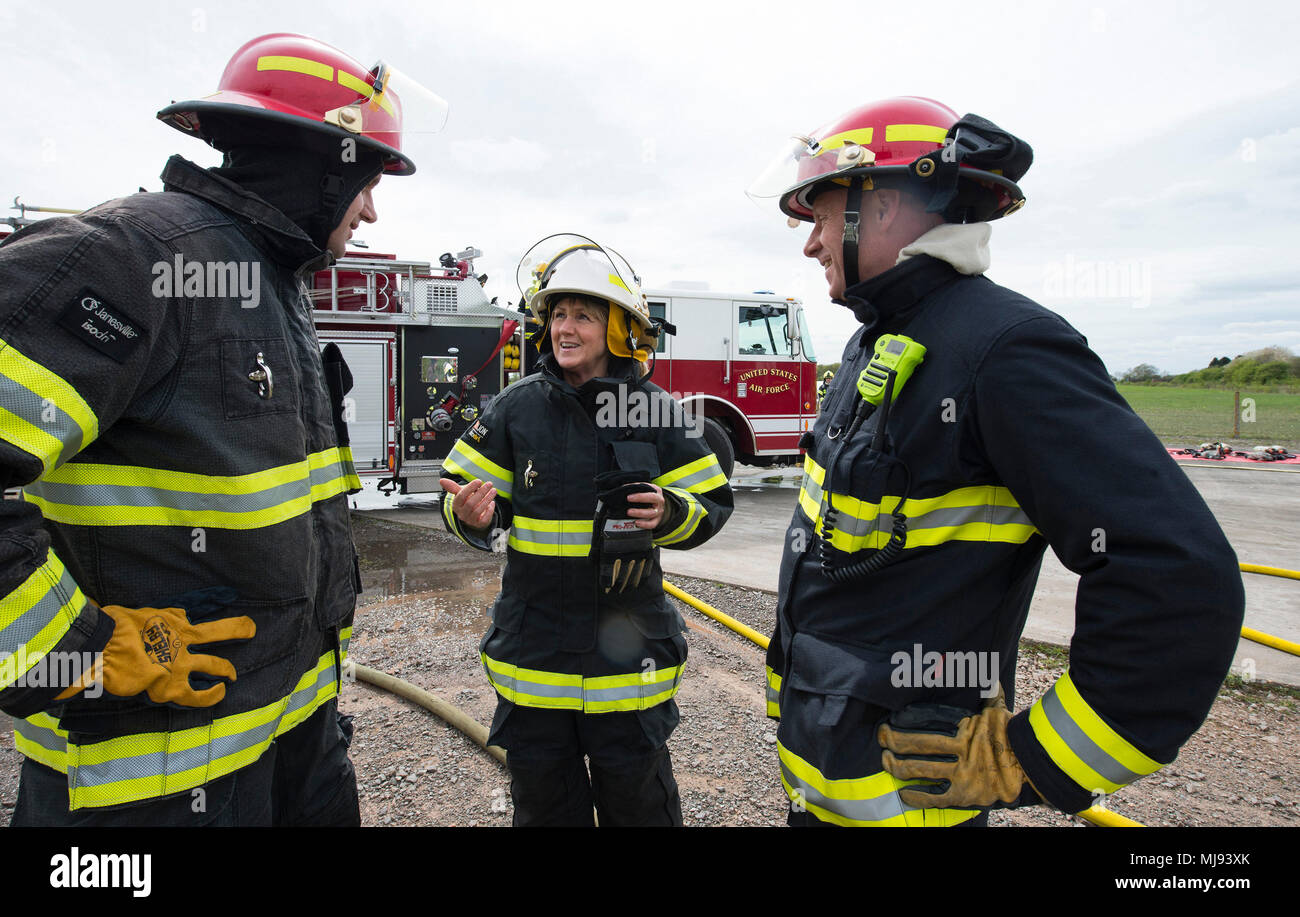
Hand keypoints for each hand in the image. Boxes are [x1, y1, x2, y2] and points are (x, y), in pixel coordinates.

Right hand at [57, 603, 255, 706]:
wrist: (101, 648)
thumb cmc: (108, 628)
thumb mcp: (130, 612)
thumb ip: (145, 616)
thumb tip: (141, 613)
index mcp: (170, 619)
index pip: (193, 609)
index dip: (206, 605)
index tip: (217, 602)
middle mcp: (181, 639)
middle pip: (218, 631)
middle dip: (238, 629)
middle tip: (251, 628)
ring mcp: (180, 663)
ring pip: (215, 664)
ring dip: (226, 670)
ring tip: (232, 676)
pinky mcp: (172, 686)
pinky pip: (197, 695)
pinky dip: (210, 696)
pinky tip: (219, 694)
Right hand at [440, 477, 495, 529]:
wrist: (474, 515)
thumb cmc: (467, 501)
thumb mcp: (461, 493)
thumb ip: (453, 487)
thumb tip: (441, 480)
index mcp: (456, 505)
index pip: (461, 496)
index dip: (470, 488)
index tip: (479, 481)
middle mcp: (461, 514)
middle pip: (470, 503)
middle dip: (481, 492)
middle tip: (489, 484)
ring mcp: (470, 520)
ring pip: (478, 510)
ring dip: (487, 499)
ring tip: (493, 491)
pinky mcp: (478, 524)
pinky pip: (484, 519)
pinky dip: (489, 510)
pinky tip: (492, 502)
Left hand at [625, 484, 664, 529]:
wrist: (657, 504)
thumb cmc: (647, 495)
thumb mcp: (645, 488)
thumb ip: (636, 487)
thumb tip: (624, 488)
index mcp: (656, 491)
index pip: (649, 492)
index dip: (639, 495)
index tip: (628, 497)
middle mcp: (659, 501)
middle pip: (652, 500)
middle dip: (640, 501)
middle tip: (628, 506)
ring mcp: (659, 511)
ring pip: (651, 513)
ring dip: (640, 513)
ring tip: (629, 513)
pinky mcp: (657, 520)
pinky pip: (652, 524)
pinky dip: (644, 524)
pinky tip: (636, 523)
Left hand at [877, 689, 1037, 808]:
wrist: (1033, 769)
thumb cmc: (1012, 737)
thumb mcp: (1000, 712)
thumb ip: (989, 694)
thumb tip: (989, 676)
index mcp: (966, 730)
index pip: (927, 723)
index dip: (904, 722)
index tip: (889, 720)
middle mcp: (961, 752)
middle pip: (916, 745)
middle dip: (892, 741)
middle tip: (881, 739)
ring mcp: (961, 775)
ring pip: (919, 770)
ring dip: (897, 767)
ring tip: (886, 762)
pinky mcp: (964, 796)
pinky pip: (934, 798)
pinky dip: (916, 796)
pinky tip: (904, 794)